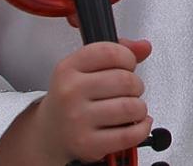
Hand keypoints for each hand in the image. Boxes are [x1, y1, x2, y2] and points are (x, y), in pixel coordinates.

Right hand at [28, 39, 152, 162]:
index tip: (127, 65)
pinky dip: (141, 129)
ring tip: (129, 109)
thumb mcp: (85, 68)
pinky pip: (129, 135)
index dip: (128, 58)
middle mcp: (69, 93)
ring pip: (131, 107)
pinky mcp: (87, 144)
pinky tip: (135, 124)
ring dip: (139, 108)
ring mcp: (77, 120)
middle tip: (128, 91)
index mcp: (68, 69)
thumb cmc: (72, 98)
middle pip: (126, 80)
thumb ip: (118, 52)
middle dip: (136, 85)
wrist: (49, 133)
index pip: (111, 52)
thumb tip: (144, 47)